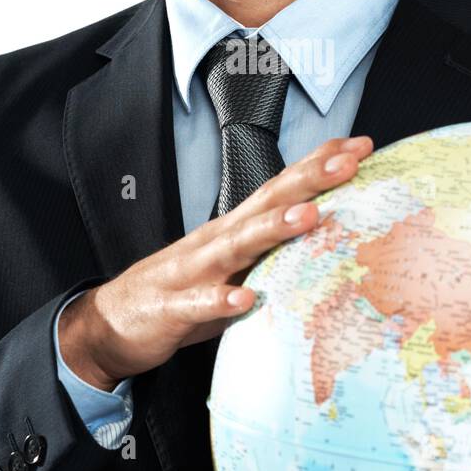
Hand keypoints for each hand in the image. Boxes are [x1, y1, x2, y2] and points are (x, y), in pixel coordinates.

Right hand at [58, 134, 373, 387]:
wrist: (110, 323)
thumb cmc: (181, 294)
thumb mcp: (234, 269)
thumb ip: (272, 253)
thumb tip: (327, 242)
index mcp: (234, 231)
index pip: (281, 189)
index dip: (318, 166)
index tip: (360, 147)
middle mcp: (216, 242)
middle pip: (267, 204)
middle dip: (309, 181)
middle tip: (349, 163)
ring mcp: (193, 273)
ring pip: (237, 246)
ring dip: (273, 229)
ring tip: (309, 216)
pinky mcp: (173, 309)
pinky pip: (200, 305)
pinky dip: (222, 301)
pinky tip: (245, 299)